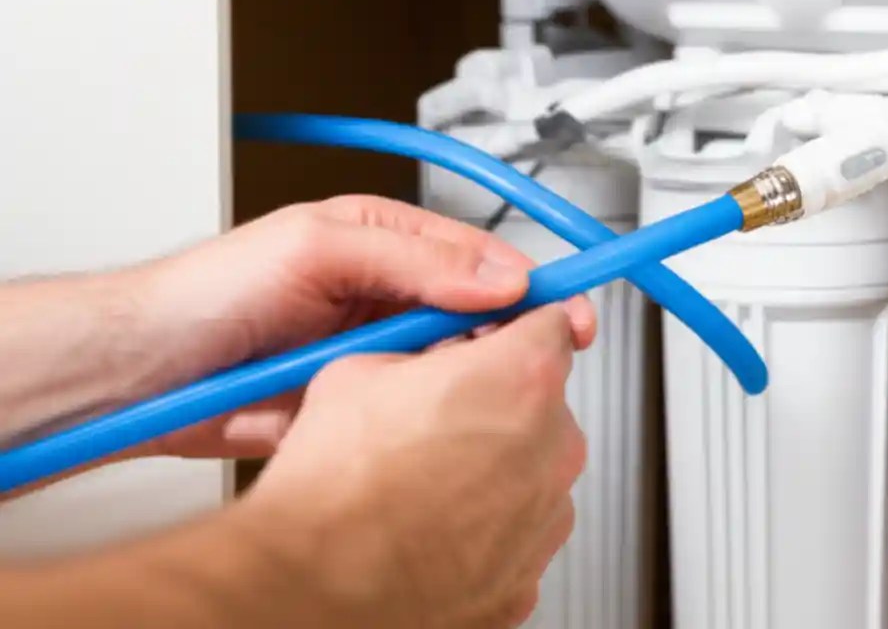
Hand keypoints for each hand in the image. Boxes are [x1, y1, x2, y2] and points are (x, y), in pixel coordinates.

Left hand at [123, 195, 594, 458]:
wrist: (148, 375)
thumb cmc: (211, 292)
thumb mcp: (318, 247)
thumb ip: (413, 258)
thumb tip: (495, 274)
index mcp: (385, 243)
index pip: (480, 260)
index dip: (529, 284)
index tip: (566, 310)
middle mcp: (387, 297)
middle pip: (477, 320)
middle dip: (504, 341)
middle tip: (528, 362)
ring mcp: (375, 354)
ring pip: (450, 371)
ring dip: (458, 382)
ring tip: (455, 388)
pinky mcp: (360, 404)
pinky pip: (413, 413)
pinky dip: (424, 420)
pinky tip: (426, 422)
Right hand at [241, 306, 585, 627]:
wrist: (314, 584)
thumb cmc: (333, 484)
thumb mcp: (360, 367)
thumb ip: (424, 353)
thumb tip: (430, 357)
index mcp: (522, 378)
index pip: (552, 322)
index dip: (518, 324)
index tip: (504, 330)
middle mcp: (552, 447)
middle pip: (543, 401)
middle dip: (499, 401)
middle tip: (439, 416)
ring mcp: (546, 518)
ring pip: (533, 469)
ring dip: (493, 467)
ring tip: (424, 481)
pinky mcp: (527, 577)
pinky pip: (517, 533)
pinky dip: (484, 528)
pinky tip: (432, 528)